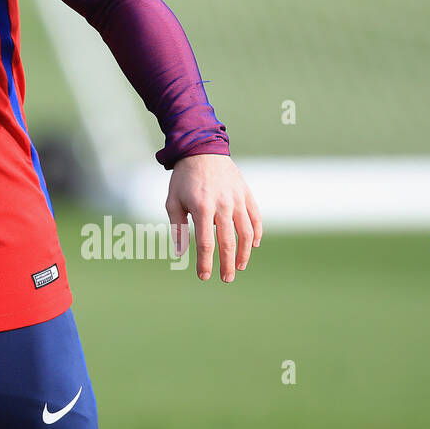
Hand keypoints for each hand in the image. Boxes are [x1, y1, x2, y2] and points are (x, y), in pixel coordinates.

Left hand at [165, 153, 261, 281]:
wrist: (201, 149)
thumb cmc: (183, 178)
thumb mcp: (173, 201)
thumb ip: (178, 227)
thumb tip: (181, 253)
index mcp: (202, 207)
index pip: (206, 243)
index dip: (205, 262)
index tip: (204, 276)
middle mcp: (222, 205)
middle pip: (228, 242)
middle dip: (227, 264)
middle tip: (226, 278)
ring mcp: (237, 199)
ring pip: (246, 233)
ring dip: (244, 253)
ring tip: (239, 266)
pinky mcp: (246, 194)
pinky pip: (255, 218)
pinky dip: (256, 233)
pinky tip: (253, 245)